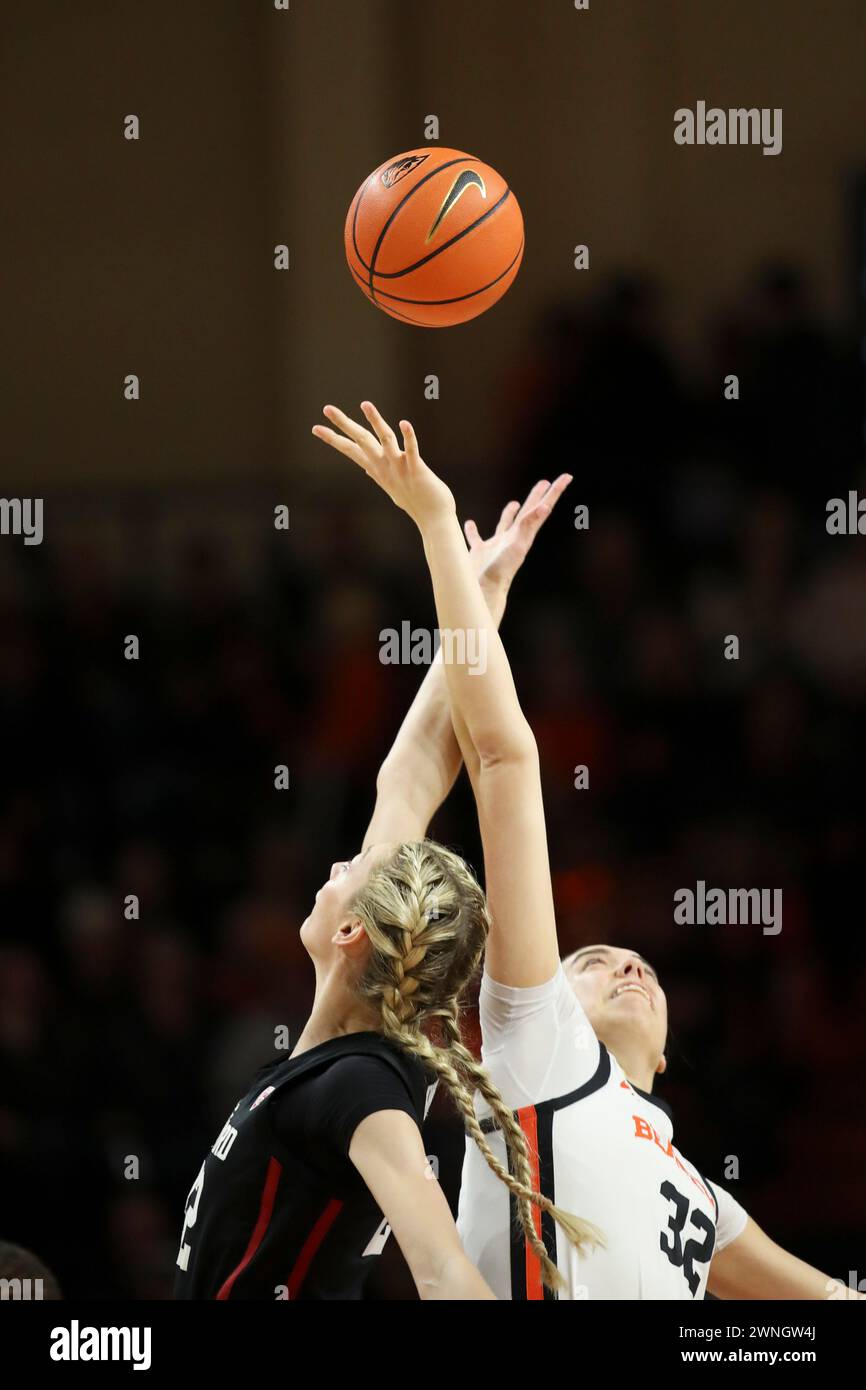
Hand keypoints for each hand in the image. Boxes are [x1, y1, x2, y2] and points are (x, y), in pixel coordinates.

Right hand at [312, 402, 455, 530]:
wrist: (433, 520)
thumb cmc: (415, 502)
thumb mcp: (391, 487)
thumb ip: (379, 475)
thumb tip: (367, 469)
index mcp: (377, 469)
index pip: (351, 450)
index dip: (333, 438)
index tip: (315, 428)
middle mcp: (385, 467)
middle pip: (361, 441)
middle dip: (343, 424)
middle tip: (326, 409)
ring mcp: (400, 468)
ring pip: (385, 440)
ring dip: (375, 422)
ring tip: (365, 404)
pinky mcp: (417, 470)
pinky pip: (412, 451)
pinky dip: (408, 437)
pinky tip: (404, 423)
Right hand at [466, 475, 571, 599]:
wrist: (484, 590)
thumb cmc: (501, 570)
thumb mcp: (517, 544)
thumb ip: (528, 525)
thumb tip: (546, 507)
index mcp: (525, 534)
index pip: (543, 508)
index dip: (555, 492)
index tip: (566, 477)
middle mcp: (514, 538)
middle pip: (528, 512)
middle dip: (537, 497)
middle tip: (546, 482)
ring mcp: (497, 545)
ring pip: (506, 524)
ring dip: (510, 513)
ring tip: (514, 502)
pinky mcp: (481, 552)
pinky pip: (477, 538)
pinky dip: (473, 530)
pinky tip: (470, 524)